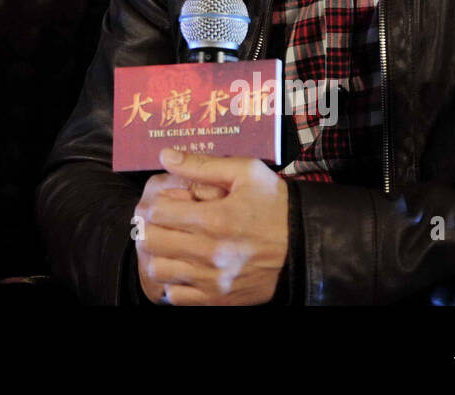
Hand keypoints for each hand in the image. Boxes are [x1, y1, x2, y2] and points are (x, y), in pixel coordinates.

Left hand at [134, 148, 287, 304]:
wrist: (304, 245)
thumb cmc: (275, 205)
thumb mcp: (246, 173)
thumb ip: (202, 164)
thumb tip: (165, 155)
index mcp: (215, 220)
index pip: (157, 213)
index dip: (155, 203)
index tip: (164, 201)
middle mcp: (210, 254)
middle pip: (152, 242)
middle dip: (150, 227)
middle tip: (160, 221)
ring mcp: (214, 280)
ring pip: (159, 270)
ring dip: (158, 254)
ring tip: (170, 243)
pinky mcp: (219, 299)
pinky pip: (176, 297)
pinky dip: (172, 282)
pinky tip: (183, 265)